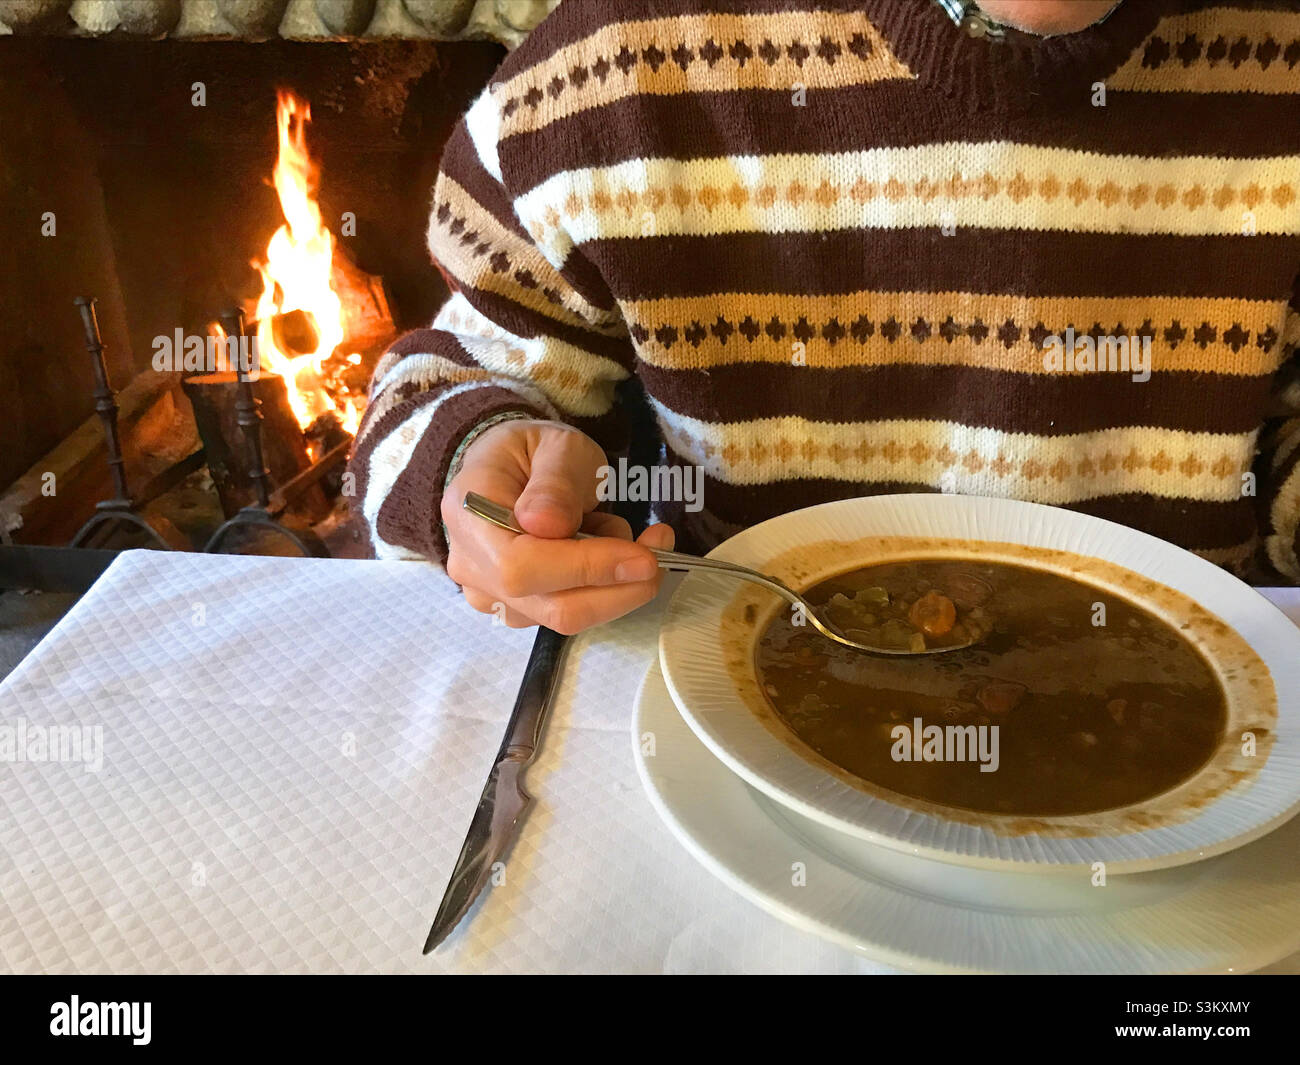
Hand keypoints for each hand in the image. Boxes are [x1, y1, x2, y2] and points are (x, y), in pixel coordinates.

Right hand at [442, 419, 674, 633]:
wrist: (514, 469)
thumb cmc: (535, 452)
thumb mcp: (556, 446)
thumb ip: (556, 482)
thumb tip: (548, 525)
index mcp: (469, 514)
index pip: (521, 566)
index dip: (586, 569)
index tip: (642, 557)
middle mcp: (472, 565)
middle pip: (550, 606)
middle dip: (618, 586)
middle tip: (660, 551)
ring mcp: (491, 594)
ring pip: (566, 615)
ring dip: (614, 584)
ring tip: (619, 532)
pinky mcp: (518, 609)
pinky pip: (570, 612)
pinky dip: (603, 589)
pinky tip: (602, 552)